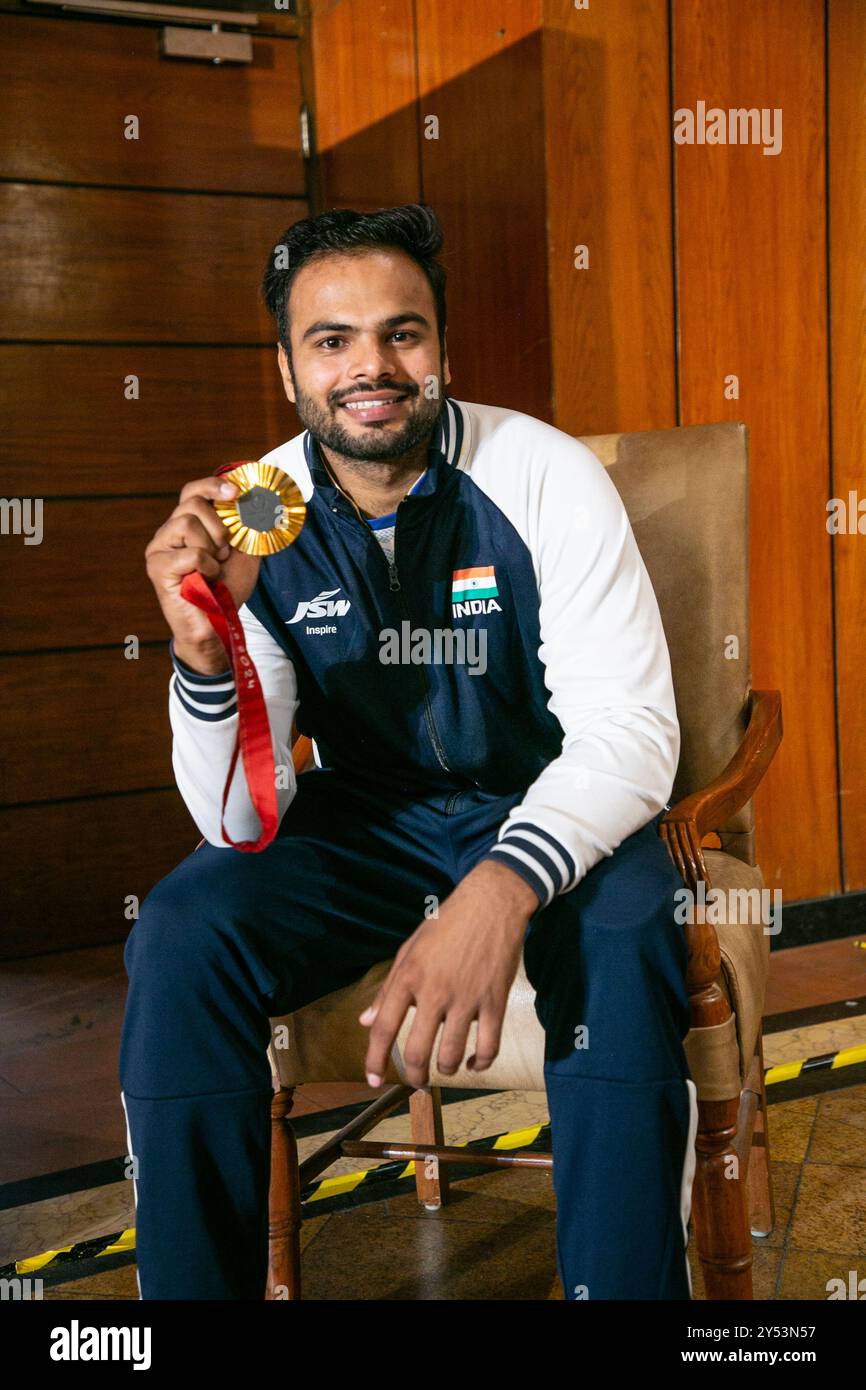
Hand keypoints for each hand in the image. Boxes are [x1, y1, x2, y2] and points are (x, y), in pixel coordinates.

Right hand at [145, 473, 261, 673]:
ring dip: (211, 547)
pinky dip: (207, 566)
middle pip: (192, 503)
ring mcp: (158, 548)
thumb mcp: (245, 554)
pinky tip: (206, 579)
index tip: (236, 491)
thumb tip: (261, 503)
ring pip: (187, 523)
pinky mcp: (157, 567)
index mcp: (187, 526)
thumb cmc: (226, 591)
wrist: (216, 626)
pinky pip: (190, 552)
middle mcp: (168, 532)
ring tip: (214, 567)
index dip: (213, 485)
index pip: (193, 491)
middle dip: (218, 526)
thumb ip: (248, 528)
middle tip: (224, 551)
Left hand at [358, 860, 539, 1088]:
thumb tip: (365, 1020)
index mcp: (408, 976)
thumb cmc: (446, 923)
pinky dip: (481, 1064)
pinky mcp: (495, 1001)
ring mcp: (466, 998)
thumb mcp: (409, 949)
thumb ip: (387, 988)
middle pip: (418, 1052)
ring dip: (446, 1071)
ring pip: (452, 1056)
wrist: (491, 902)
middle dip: (415, 1076)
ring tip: (445, 1070)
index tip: (372, 1080)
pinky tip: (475, 1064)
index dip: (375, 1060)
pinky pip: (489, 1046)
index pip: (384, 1028)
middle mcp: (434, 991)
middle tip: (417, 1083)